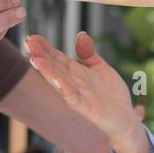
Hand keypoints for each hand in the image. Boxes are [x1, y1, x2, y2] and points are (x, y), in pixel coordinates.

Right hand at [24, 31, 141, 145]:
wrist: (126, 118)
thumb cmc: (112, 94)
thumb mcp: (101, 68)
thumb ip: (89, 54)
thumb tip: (81, 34)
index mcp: (76, 73)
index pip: (57, 58)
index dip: (45, 48)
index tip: (32, 37)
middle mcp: (74, 84)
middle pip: (54, 68)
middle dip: (40, 56)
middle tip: (27, 43)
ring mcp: (79, 96)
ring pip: (60, 82)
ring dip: (47, 71)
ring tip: (35, 59)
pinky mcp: (88, 109)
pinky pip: (75, 99)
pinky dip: (66, 90)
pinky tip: (59, 81)